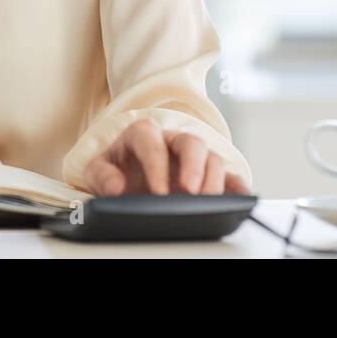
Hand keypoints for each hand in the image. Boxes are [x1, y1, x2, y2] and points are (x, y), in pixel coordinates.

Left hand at [81, 118, 249, 196]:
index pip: (152, 142)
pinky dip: (236, 186)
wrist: (124, 178)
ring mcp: (192, 158)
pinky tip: (239, 199)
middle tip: (190, 192)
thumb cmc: (114, 172)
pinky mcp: (206, 175)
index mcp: (142, 135)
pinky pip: (228, 176)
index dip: (156, 165)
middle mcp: (172, 142)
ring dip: (213, 179)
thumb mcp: (97, 171)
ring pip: (212, 157)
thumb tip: (115, 188)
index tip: (158, 191)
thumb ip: (101, 176)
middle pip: (191, 142)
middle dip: (193, 167)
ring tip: (206, 203)